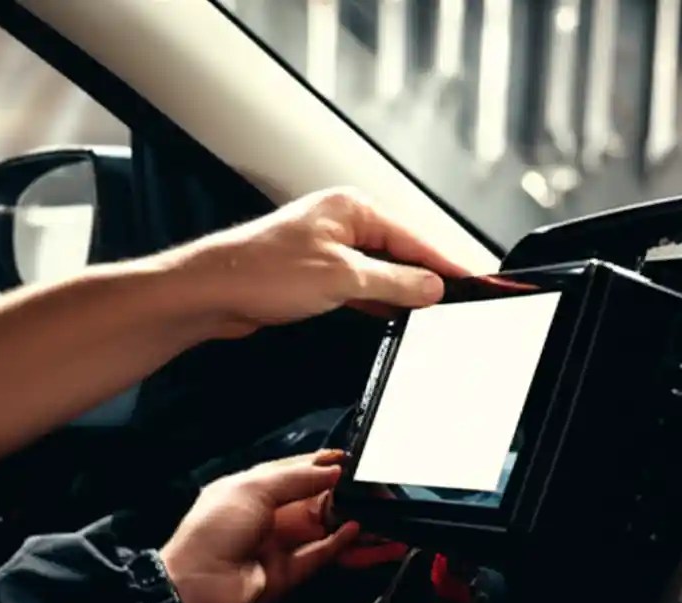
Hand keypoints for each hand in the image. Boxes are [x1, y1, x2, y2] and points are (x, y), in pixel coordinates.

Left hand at [160, 451, 361, 602]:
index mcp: (250, 490)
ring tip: (370, 507)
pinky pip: (319, 554)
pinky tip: (354, 530)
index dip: (318, 464)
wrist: (196, 587)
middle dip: (337, 491)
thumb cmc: (215, 530)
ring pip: (320, 527)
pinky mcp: (289, 571)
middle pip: (310, 499)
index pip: (291, 471)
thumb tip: (332, 470)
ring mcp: (277, 544)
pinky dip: (338, 543)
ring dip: (344, 517)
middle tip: (365, 485)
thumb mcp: (252, 490)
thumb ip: (295, 478)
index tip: (345, 459)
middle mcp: (266, 515)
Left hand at [171, 188, 474, 333]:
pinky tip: (393, 314)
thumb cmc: (260, 271)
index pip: (413, 237)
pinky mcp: (315, 272)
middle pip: (399, 252)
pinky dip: (378, 298)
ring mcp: (328, 247)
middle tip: (457, 301)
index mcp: (352, 209)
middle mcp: (341, 222)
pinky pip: (360, 284)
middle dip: (425, 277)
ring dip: (400, 291)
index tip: (472, 279)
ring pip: (380, 270)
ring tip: (429, 312)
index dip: (445, 262)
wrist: (209, 293)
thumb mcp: (343, 278)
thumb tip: (431, 285)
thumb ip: (395, 282)